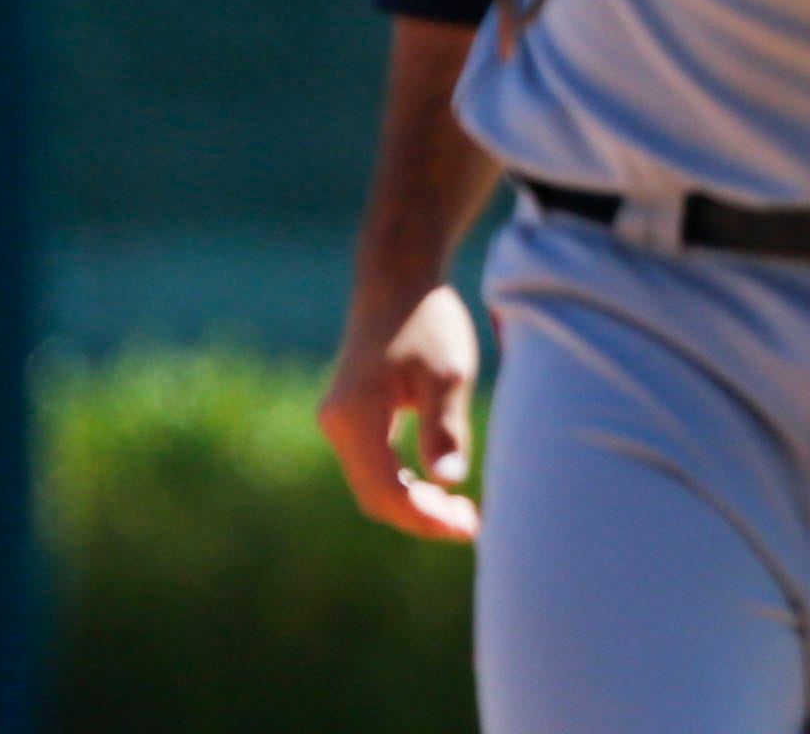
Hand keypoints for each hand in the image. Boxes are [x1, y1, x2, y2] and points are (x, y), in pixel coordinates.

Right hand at [317, 284, 482, 540]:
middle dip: (422, 517)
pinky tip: (438, 487)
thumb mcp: (447, 373)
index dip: (427, 518)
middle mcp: (337, 424)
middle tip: (472, 525)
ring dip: (414, 503)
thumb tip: (449, 483)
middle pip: (376, 496)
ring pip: (374, 484)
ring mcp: (340, 421)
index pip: (387, 491)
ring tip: (463, 512)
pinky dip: (405, 483)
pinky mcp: (352, 416)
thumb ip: (444, 429)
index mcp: (356, 417)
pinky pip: (375, 465)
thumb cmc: (427, 322)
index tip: (470, 528)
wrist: (398, 280)